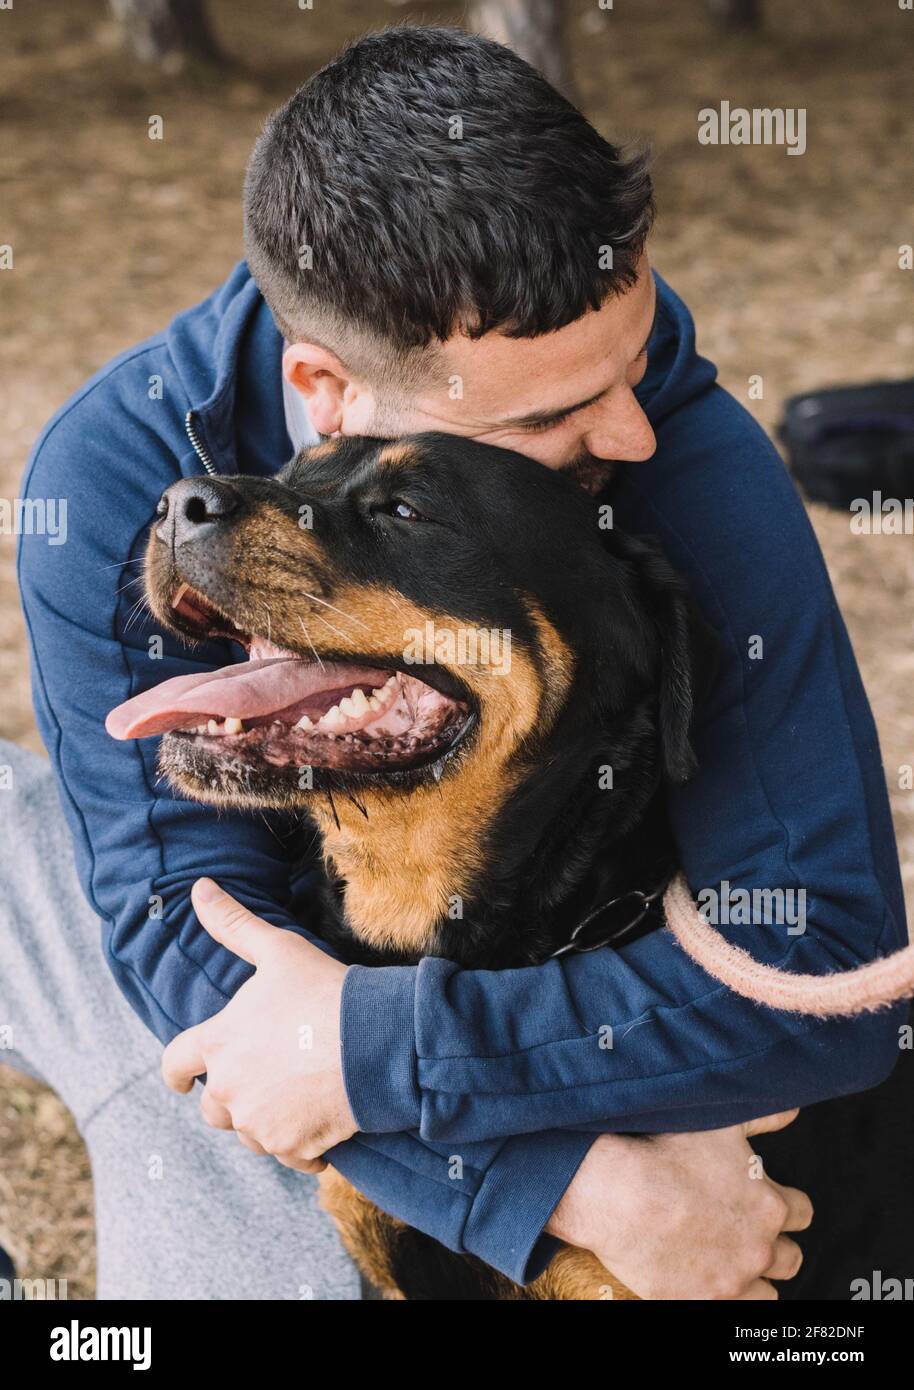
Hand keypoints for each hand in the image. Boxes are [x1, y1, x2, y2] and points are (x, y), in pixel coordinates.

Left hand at [161, 878, 355, 1171]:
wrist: (374, 1042)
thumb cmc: (323, 992)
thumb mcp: (278, 949)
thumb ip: (233, 924)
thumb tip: (200, 888)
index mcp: (218, 1043)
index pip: (175, 1064)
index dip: (177, 1072)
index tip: (182, 1081)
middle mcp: (228, 1090)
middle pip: (213, 1107)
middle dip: (233, 1096)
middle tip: (266, 1079)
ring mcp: (258, 1123)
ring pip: (249, 1132)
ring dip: (265, 1119)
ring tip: (297, 1096)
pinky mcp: (290, 1147)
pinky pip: (286, 1154)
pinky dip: (298, 1144)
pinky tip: (319, 1124)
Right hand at [546, 1109, 811, 1299]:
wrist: (620, 1192)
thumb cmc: (667, 1153)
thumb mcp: (721, 1123)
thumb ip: (764, 1118)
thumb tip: (793, 1110)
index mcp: (770, 1205)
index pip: (802, 1213)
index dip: (783, 1203)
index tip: (762, 1199)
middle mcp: (759, 1248)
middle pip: (790, 1257)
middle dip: (772, 1243)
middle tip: (743, 1229)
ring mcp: (732, 1280)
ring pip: (767, 1291)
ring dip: (753, 1275)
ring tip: (725, 1257)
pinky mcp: (703, 1301)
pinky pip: (733, 1310)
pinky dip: (724, 1293)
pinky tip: (706, 1276)